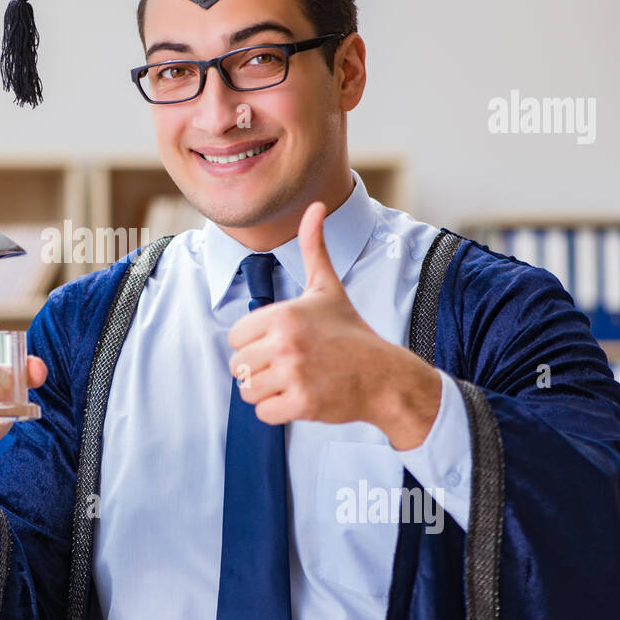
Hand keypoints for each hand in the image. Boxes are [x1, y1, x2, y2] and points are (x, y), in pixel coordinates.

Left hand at [226, 201, 440, 447]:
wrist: (384, 376)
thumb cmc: (350, 332)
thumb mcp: (327, 287)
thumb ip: (313, 247)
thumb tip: (315, 205)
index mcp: (283, 315)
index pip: (235, 338)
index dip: (255, 343)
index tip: (282, 342)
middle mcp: (285, 343)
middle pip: (238, 366)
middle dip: (260, 370)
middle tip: (291, 365)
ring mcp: (293, 375)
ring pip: (248, 391)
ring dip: (267, 392)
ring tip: (295, 380)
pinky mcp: (301, 404)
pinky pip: (264, 413)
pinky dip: (279, 411)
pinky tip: (301, 398)